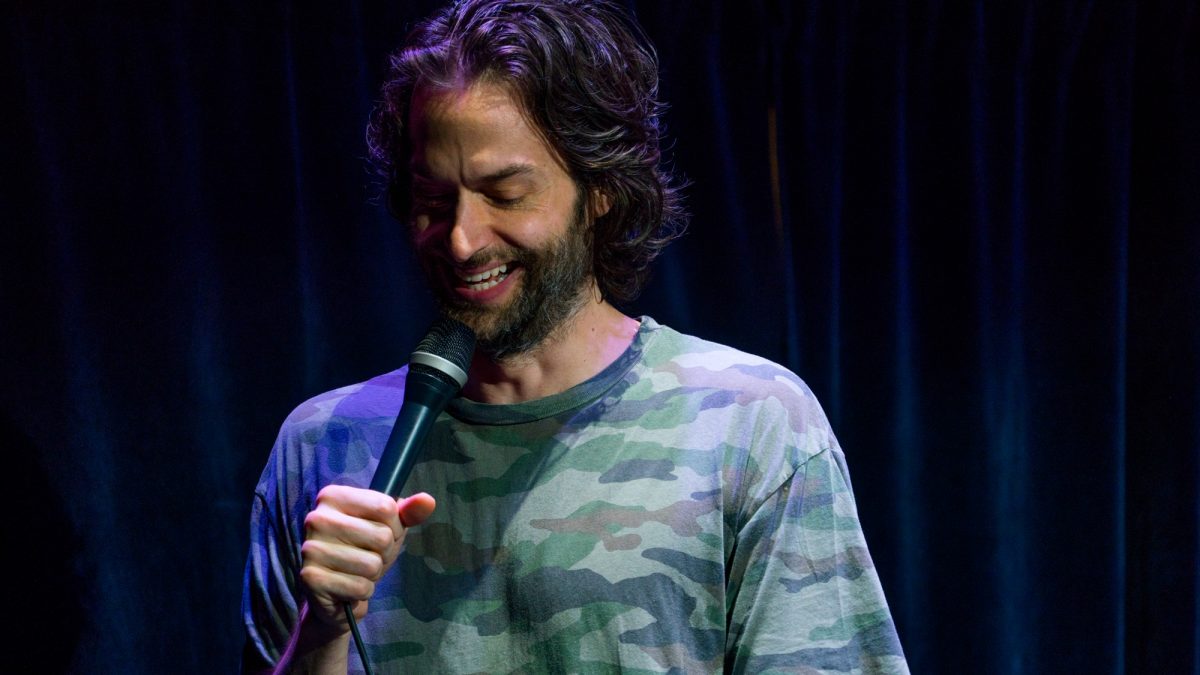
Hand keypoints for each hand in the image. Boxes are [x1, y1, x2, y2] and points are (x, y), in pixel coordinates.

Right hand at [299, 485, 436, 633]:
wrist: (335, 593)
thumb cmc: (363, 551)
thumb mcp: (389, 527)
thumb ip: (409, 512)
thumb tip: (428, 500)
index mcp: (333, 496)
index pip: (387, 507)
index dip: (394, 527)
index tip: (380, 533)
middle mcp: (316, 518)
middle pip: (382, 536)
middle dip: (384, 553)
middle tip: (366, 556)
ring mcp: (310, 548)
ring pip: (372, 564)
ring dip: (373, 574)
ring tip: (357, 572)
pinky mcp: (310, 578)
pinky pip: (360, 587)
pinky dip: (362, 591)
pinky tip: (347, 587)